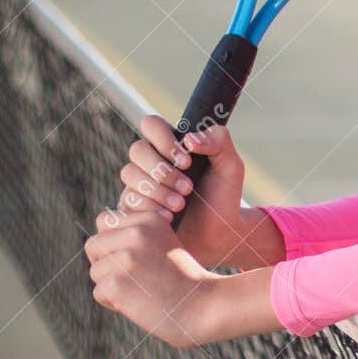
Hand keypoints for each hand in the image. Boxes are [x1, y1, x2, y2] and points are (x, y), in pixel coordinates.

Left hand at [86, 207, 219, 347]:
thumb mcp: (163, 245)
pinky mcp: (118, 283)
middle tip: (131, 278)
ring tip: (141, 292)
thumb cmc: (184, 281)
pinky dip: (115, 303)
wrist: (206, 307)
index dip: (114, 243)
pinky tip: (139, 304)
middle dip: (105, 263)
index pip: (105, 222)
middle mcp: (136, 233)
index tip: (137, 259)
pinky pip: (100, 292)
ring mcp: (127, 258)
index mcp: (149, 219)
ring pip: (96, 272)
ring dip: (112, 285)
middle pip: (93, 245)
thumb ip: (134, 238)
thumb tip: (94, 243)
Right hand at [116, 115, 257, 269]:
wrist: (218, 235)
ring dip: (157, 190)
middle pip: (137, 150)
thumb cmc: (223, 197)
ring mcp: (139, 183)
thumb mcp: (231, 166)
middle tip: (188, 188)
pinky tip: (169, 218)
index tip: (187, 160)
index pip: (151, 124)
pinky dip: (149, 208)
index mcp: (172, 144)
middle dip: (162, 170)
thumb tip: (190, 138)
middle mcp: (151, 160)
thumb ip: (219, 142)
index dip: (164, 139)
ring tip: (181, 205)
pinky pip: (126, 201)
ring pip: (129, 175)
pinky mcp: (132, 207)